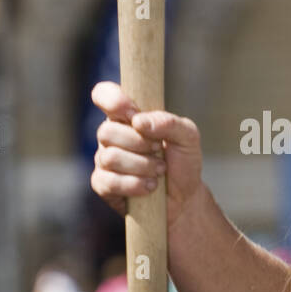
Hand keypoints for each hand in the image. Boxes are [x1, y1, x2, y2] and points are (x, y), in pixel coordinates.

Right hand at [90, 81, 203, 227]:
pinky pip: (108, 182)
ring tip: (160, 170)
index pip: (103, 95)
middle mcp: (112, 136)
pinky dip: (134, 184)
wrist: (184, 197)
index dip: (112, 99)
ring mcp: (104, 160)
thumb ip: (169, 122)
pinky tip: (150, 186)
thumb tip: (139, 121)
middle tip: (159, 150)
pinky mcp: (103, 185)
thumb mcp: (188, 136)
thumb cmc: (183, 161)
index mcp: (127, 116)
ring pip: (110, 157)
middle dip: (139, 143)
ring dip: (142, 166)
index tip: (133, 113)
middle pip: (106, 131)